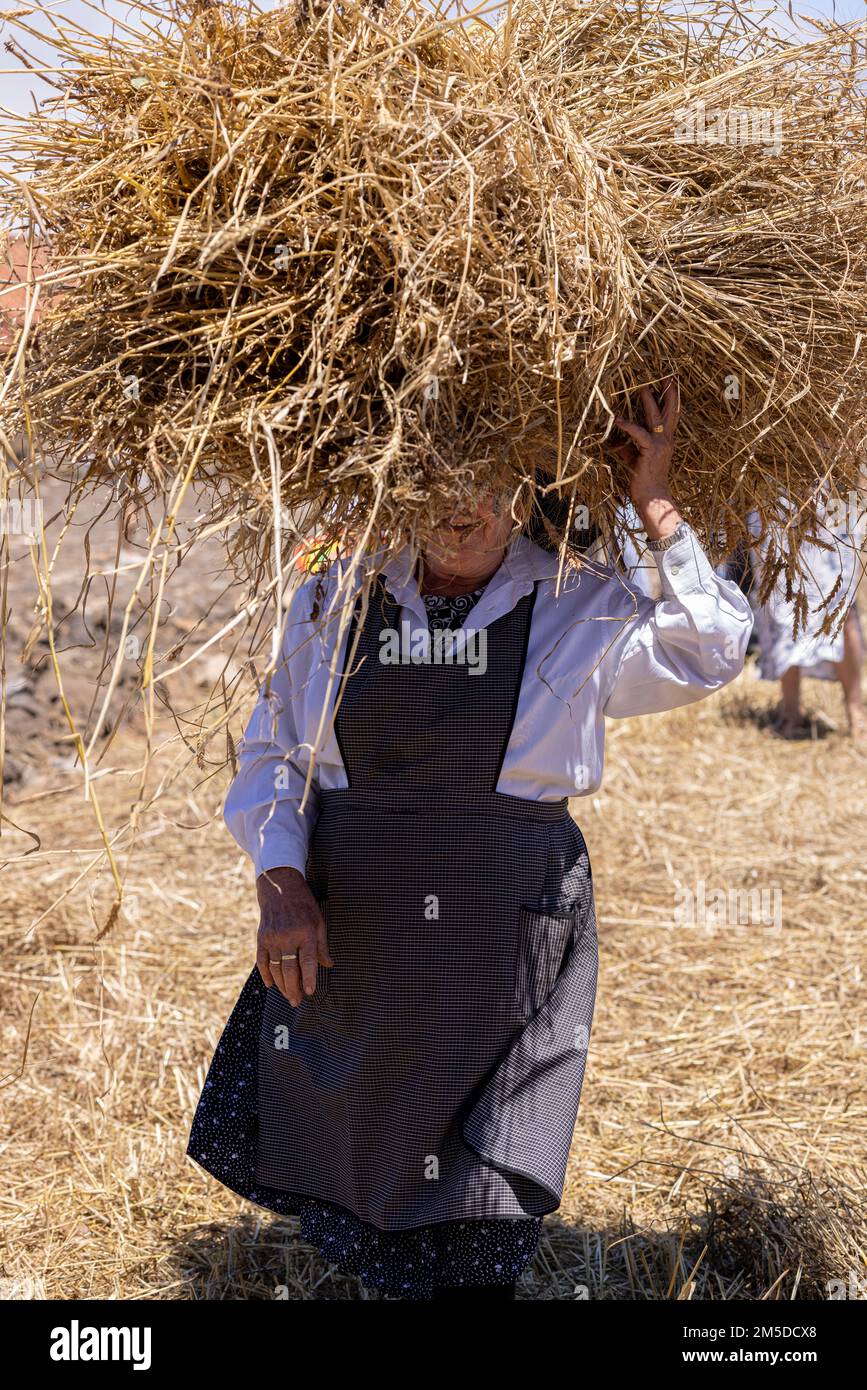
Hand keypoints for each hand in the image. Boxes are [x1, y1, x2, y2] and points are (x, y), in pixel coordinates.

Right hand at [256, 866, 332, 1006]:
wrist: (280, 889)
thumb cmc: (304, 906)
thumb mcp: (319, 922)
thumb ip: (322, 945)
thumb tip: (329, 965)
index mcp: (306, 933)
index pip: (307, 961)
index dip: (309, 978)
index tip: (310, 992)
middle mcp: (288, 937)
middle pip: (290, 969)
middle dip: (294, 988)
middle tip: (297, 1002)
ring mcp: (272, 938)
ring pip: (276, 968)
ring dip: (281, 985)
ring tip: (288, 996)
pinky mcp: (262, 938)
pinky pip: (262, 961)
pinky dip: (266, 974)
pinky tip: (271, 985)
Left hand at [612, 378, 682, 541]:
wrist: (652, 498)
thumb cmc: (643, 480)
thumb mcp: (634, 459)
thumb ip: (627, 446)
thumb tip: (614, 438)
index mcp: (665, 440)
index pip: (671, 415)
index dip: (670, 399)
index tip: (668, 383)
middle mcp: (666, 440)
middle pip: (671, 411)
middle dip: (669, 393)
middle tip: (668, 376)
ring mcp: (660, 444)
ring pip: (656, 417)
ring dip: (649, 402)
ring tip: (642, 388)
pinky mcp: (651, 451)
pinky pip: (639, 434)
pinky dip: (628, 426)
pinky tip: (618, 420)